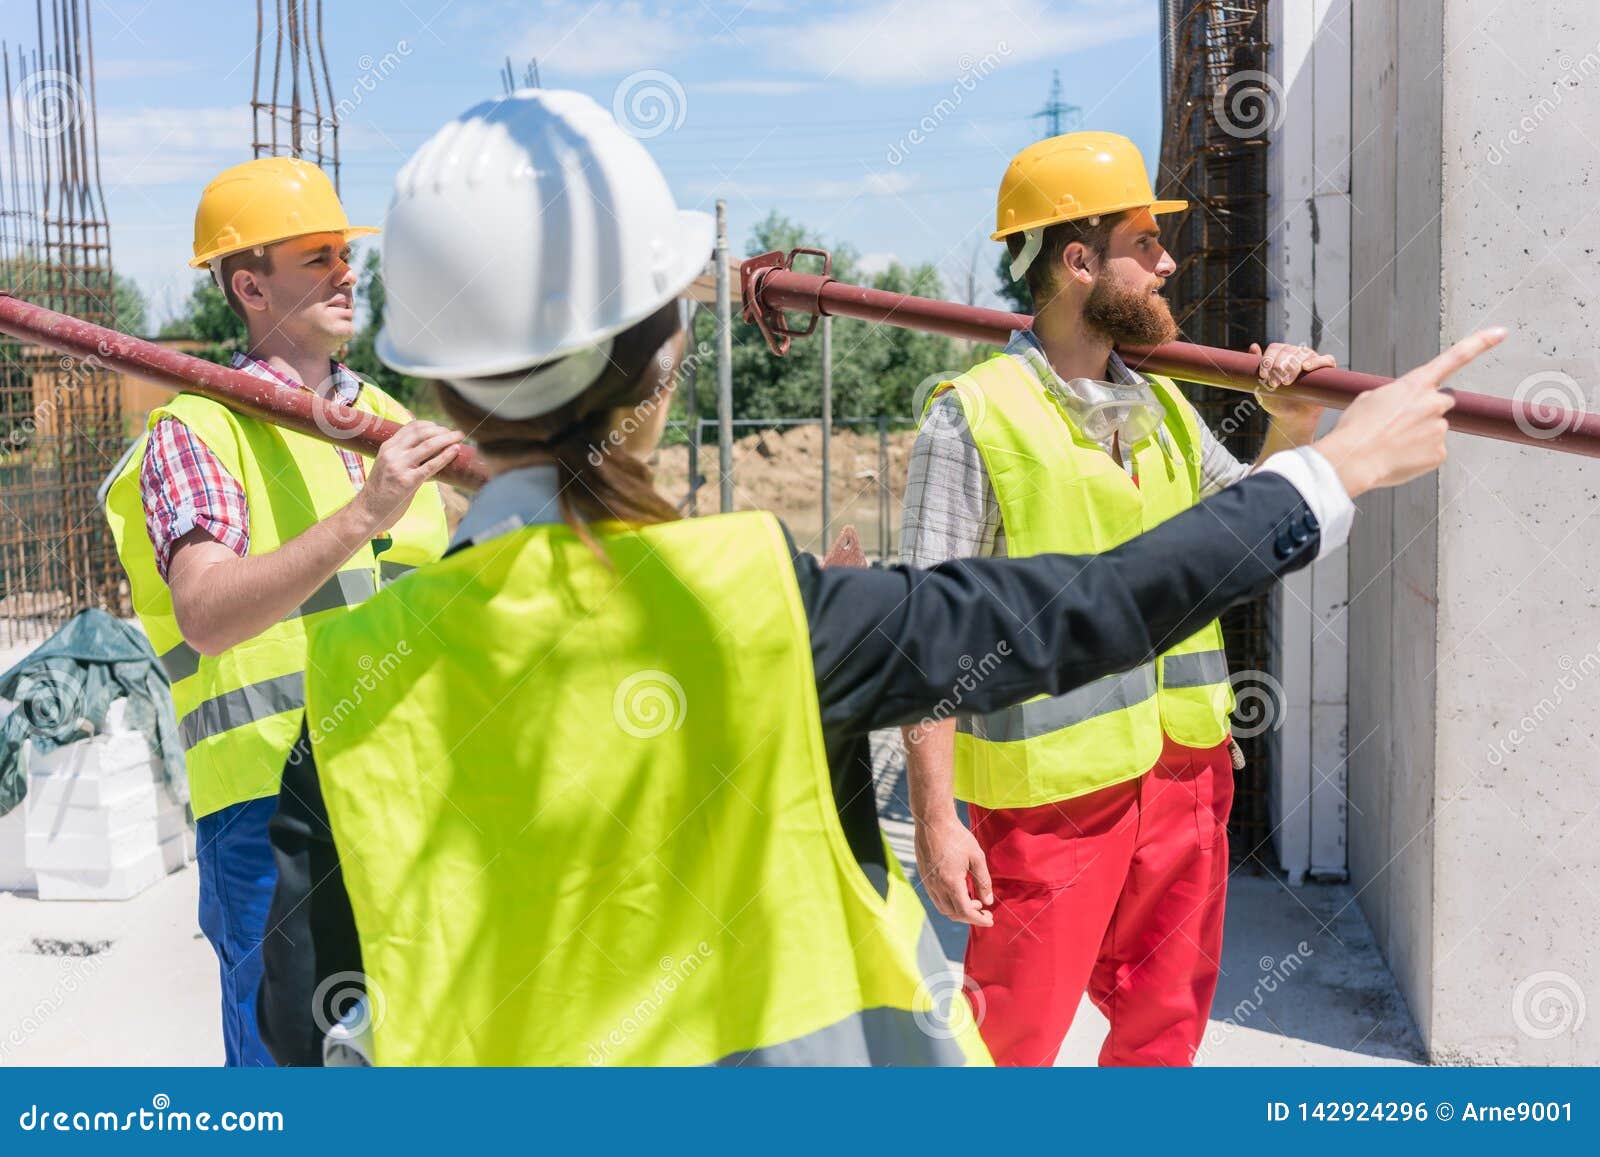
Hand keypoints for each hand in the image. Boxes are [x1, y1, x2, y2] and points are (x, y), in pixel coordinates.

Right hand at [355, 420, 464, 532]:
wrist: (367, 512)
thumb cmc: (380, 492)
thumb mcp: (387, 467)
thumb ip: (403, 458)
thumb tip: (429, 456)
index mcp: (387, 447)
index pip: (411, 427)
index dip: (430, 425)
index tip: (442, 428)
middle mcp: (392, 453)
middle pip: (422, 433)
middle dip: (442, 430)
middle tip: (455, 433)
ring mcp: (400, 467)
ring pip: (428, 445)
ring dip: (447, 439)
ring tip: (460, 437)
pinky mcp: (408, 481)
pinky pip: (431, 465)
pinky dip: (446, 456)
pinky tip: (455, 451)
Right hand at [914, 815, 993, 926]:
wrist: (932, 822)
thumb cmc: (956, 837)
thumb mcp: (976, 857)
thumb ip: (983, 881)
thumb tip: (988, 901)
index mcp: (951, 882)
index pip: (965, 911)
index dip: (979, 919)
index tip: (990, 920)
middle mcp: (937, 886)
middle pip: (953, 913)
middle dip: (971, 917)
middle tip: (985, 911)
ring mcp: (929, 882)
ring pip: (943, 908)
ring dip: (959, 911)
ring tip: (974, 902)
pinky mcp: (925, 877)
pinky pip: (937, 899)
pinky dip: (950, 903)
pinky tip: (960, 893)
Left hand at [1250, 342, 1334, 430]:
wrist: (1293, 418)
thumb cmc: (1277, 400)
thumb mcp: (1261, 385)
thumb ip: (1255, 367)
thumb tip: (1253, 346)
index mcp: (1282, 354)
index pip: (1275, 348)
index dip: (1268, 359)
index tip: (1263, 375)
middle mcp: (1297, 354)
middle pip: (1288, 350)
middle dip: (1279, 366)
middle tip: (1274, 384)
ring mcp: (1313, 360)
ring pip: (1304, 354)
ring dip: (1293, 367)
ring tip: (1286, 383)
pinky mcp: (1326, 370)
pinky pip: (1327, 360)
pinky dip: (1317, 361)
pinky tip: (1306, 367)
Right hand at [1313, 327, 1506, 496]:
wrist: (1353, 460)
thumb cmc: (1355, 429)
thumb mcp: (1370, 399)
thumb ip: (1396, 396)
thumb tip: (1405, 407)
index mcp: (1415, 384)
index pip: (1455, 357)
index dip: (1481, 343)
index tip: (1501, 333)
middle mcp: (1434, 403)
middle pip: (1441, 402)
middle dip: (1426, 410)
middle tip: (1400, 424)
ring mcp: (1440, 429)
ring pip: (1434, 430)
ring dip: (1418, 435)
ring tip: (1391, 444)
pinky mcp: (1440, 453)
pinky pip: (1432, 452)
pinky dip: (1418, 456)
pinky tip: (1398, 458)